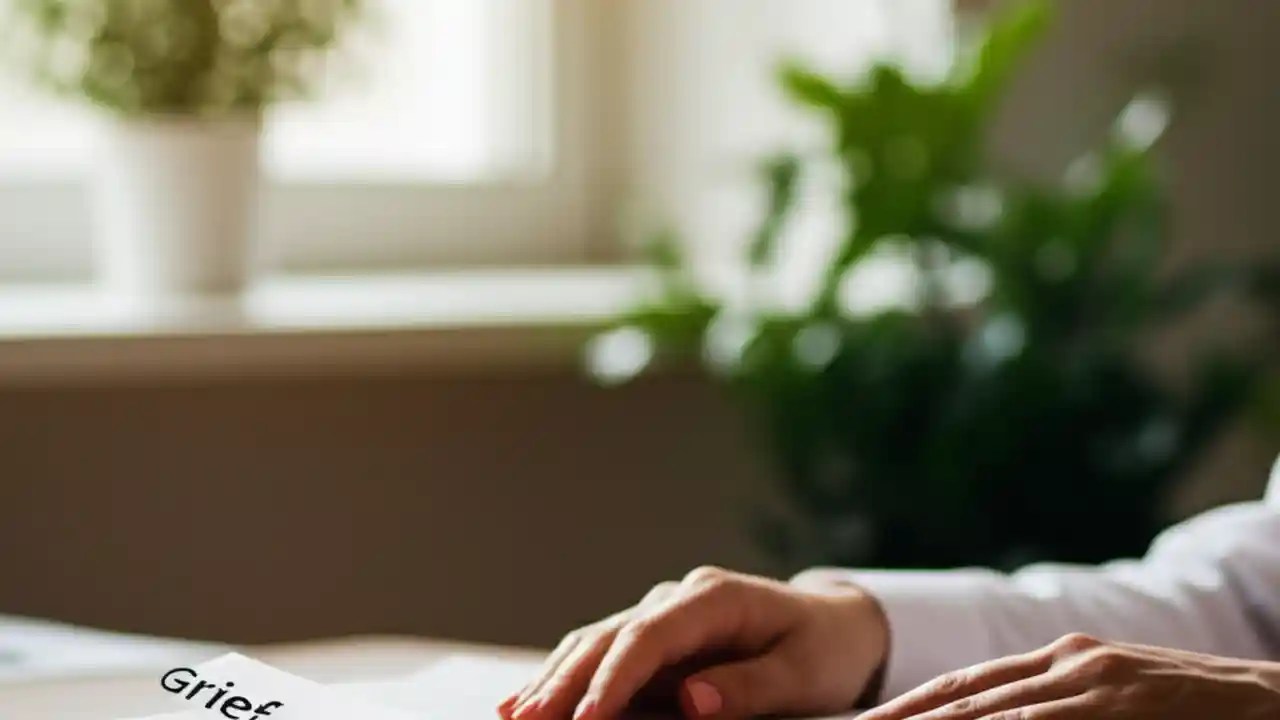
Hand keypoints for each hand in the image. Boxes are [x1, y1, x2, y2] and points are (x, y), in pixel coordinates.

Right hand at [498, 566, 888, 719]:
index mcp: (714, 598)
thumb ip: (749, 686)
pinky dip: (564, 677)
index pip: (649, 636)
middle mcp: (677, 599)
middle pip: (608, 637)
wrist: (833, 626)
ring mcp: (660, 615)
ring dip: (553, 679)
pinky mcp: (653, 638)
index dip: (613, 679)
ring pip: (593, 643)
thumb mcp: (803, 674)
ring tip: (514, 715)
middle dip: (564, 681)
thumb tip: (691, 701)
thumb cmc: (821, 651)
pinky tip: (529, 700)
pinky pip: (600, 655)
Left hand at [863, 633, 1279, 718]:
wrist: (1265, 699)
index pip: (967, 685)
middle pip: (967, 696)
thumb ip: (1053, 706)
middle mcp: (1067, 661)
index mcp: (1060, 658)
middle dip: (908, 717)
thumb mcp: (1110, 699)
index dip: (913, 704)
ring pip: (996, 711)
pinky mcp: (1120, 697)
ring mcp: (1093, 679)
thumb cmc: (1185, 709)